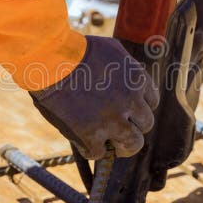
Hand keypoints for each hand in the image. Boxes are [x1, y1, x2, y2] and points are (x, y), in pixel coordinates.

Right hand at [30, 36, 159, 159]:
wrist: (51, 62)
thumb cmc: (75, 50)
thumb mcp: (111, 49)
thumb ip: (126, 65)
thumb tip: (131, 75)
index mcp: (137, 79)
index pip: (151, 102)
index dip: (139, 108)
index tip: (129, 110)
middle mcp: (130, 101)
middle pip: (146, 124)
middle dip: (134, 126)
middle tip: (120, 128)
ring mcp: (112, 120)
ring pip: (132, 144)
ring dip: (122, 146)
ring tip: (112, 145)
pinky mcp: (92, 135)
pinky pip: (100, 153)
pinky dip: (92, 149)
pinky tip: (84, 142)